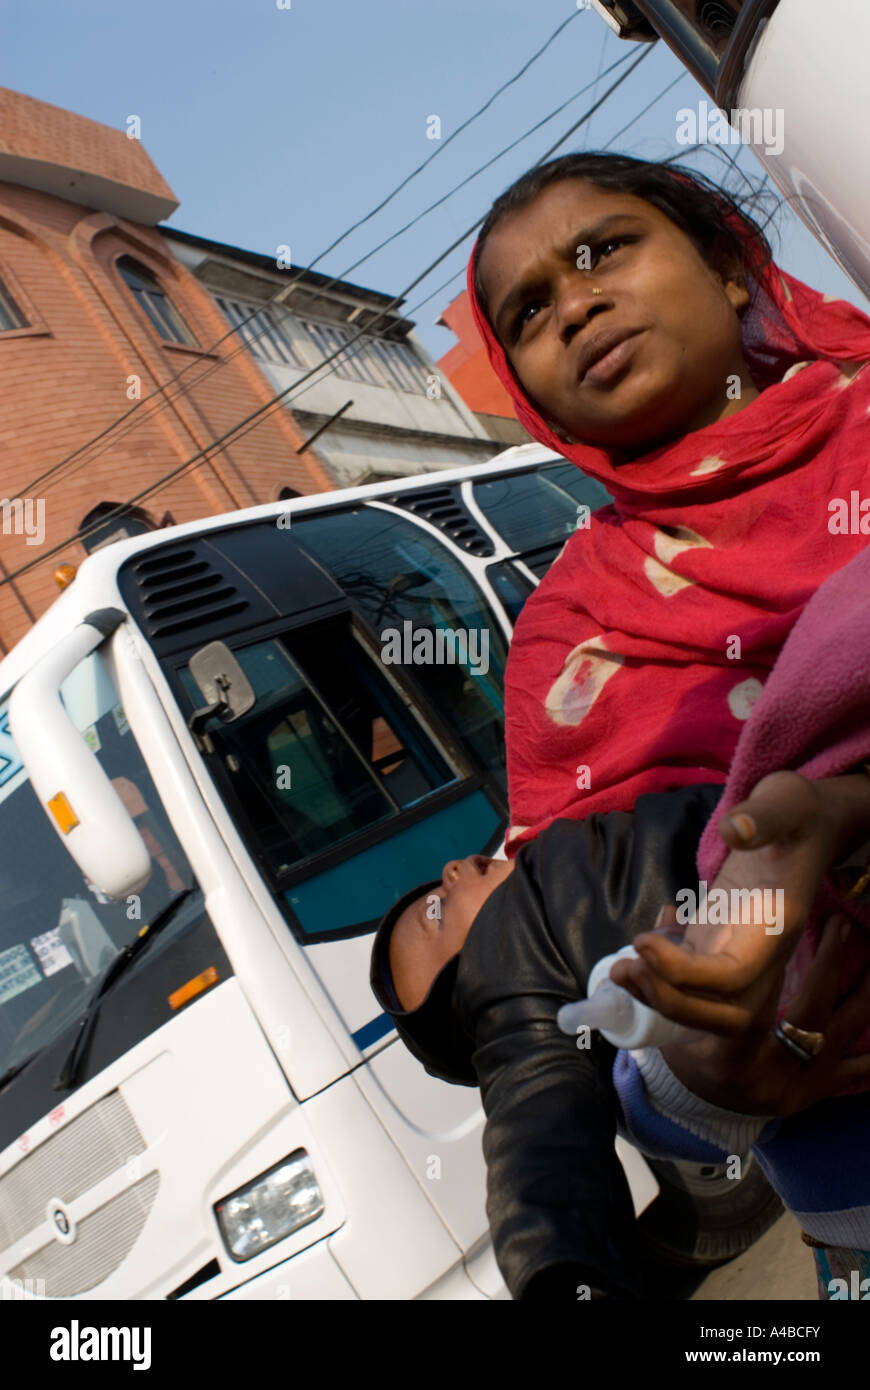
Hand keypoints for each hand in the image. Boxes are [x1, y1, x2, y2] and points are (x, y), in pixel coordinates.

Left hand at [611, 769, 869, 1022]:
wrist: (802, 825)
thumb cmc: (797, 814)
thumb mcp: (787, 803)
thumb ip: (764, 817)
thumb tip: (737, 830)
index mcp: (775, 928)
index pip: (733, 977)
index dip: (685, 973)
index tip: (642, 941)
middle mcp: (760, 953)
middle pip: (724, 1014)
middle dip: (671, 1003)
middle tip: (627, 969)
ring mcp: (737, 952)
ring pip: (704, 1004)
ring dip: (659, 997)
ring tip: (619, 968)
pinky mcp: (718, 942)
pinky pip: (690, 978)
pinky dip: (660, 971)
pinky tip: (647, 933)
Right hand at [654, 914, 869, 1114]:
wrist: (703, 1109)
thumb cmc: (687, 1056)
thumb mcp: (672, 1020)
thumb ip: (672, 968)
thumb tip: (669, 912)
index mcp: (728, 1060)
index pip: (750, 1014)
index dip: (769, 971)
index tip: (788, 928)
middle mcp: (770, 1077)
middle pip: (811, 1015)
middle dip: (830, 964)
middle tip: (840, 924)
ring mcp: (801, 1087)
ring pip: (843, 1035)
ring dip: (864, 994)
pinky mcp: (820, 1092)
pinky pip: (857, 1069)